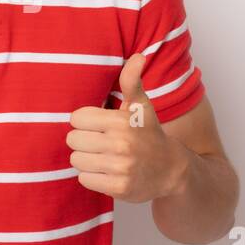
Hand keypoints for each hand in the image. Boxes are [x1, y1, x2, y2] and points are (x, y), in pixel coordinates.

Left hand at [65, 53, 189, 203]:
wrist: (171, 170)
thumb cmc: (149, 134)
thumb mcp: (141, 106)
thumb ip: (132, 81)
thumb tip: (138, 56)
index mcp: (122, 121)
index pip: (76, 118)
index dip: (85, 121)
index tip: (99, 125)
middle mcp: (121, 144)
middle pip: (72, 140)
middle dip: (83, 140)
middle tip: (100, 142)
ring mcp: (120, 168)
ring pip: (76, 160)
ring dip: (86, 159)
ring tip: (103, 157)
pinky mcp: (119, 188)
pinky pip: (84, 179)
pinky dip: (92, 176)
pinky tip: (106, 171)